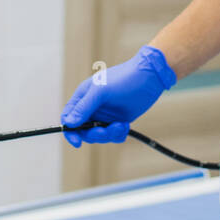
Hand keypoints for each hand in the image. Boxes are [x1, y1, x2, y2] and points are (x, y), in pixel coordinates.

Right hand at [60, 46, 176, 146]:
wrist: (150, 77)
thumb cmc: (124, 79)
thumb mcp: (101, 92)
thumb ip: (84, 107)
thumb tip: (69, 123)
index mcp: (83, 96)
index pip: (68, 117)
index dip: (70, 131)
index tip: (77, 142)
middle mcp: (92, 107)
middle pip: (83, 130)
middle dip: (94, 134)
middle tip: (106, 130)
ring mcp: (105, 115)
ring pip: (99, 135)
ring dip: (109, 134)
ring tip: (122, 125)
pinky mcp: (118, 120)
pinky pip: (113, 135)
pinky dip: (118, 134)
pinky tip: (126, 125)